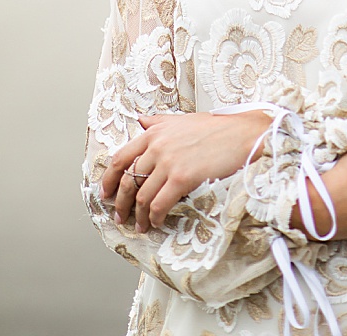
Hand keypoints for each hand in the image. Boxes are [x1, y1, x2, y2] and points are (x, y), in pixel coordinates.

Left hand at [101, 111, 271, 230]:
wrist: (241, 134)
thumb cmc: (215, 128)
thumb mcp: (180, 119)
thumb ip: (157, 122)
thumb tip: (140, 122)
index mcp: (152, 132)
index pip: (120, 158)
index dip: (109, 178)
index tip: (105, 192)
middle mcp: (156, 146)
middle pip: (128, 180)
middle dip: (120, 202)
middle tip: (119, 216)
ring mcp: (167, 162)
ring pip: (142, 195)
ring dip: (137, 215)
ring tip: (138, 226)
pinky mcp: (181, 177)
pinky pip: (159, 203)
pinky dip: (154, 217)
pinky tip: (155, 222)